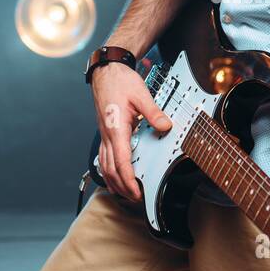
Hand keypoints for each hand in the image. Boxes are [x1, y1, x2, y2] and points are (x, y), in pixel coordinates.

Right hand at [91, 63, 171, 201]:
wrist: (106, 72)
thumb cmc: (120, 81)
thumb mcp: (141, 94)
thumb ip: (154, 112)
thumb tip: (166, 126)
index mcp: (116, 129)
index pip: (121, 162)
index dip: (129, 180)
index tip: (136, 192)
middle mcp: (108, 135)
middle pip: (110, 170)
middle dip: (122, 187)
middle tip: (135, 198)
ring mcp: (104, 135)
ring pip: (104, 166)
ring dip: (114, 182)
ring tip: (125, 193)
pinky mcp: (106, 133)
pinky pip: (103, 157)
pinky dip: (108, 171)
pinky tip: (114, 176)